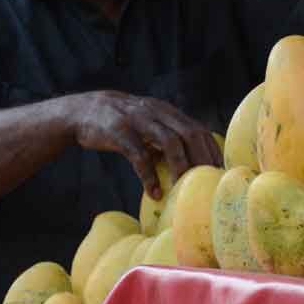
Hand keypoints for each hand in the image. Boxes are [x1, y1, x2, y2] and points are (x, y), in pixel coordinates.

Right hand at [67, 91, 222, 198]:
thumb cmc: (122, 123)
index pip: (198, 129)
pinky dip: (149, 176)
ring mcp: (139, 121)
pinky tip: (154, 192)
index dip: (211, 150)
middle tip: (207, 183)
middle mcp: (157, 113)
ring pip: (170, 141)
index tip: (219, 172)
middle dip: (202, 159)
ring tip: (182, 188)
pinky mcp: (120, 132)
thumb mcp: (148, 123)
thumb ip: (167, 137)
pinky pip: (140, 155)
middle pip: (190, 134)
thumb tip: (190, 163)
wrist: (83, 111)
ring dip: (180, 166)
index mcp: (167, 112)